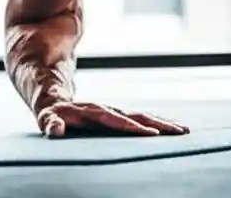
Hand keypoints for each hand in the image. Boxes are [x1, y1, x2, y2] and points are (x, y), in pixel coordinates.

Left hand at [36, 101, 188, 138]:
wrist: (53, 97)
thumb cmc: (51, 113)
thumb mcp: (47, 117)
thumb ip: (51, 123)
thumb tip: (55, 130)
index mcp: (89, 112)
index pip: (113, 119)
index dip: (131, 126)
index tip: (151, 134)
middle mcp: (105, 110)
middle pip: (133, 116)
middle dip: (156, 124)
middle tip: (178, 132)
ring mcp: (112, 112)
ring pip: (140, 116)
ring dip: (162, 123)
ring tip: (183, 131)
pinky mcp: (117, 116)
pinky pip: (140, 119)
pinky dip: (157, 123)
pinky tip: (175, 129)